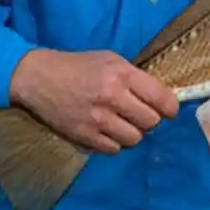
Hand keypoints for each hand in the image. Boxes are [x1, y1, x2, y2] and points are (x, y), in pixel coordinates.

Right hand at [9, 49, 178, 153]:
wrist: (39, 78)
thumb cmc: (78, 65)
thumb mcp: (111, 60)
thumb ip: (135, 77)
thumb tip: (159, 98)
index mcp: (122, 75)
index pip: (161, 98)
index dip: (170, 107)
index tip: (169, 110)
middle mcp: (112, 98)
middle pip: (151, 122)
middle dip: (150, 119)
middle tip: (141, 115)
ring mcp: (98, 120)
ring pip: (134, 139)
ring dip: (133, 133)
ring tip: (124, 123)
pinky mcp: (84, 136)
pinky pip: (114, 149)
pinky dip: (115, 143)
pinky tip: (108, 131)